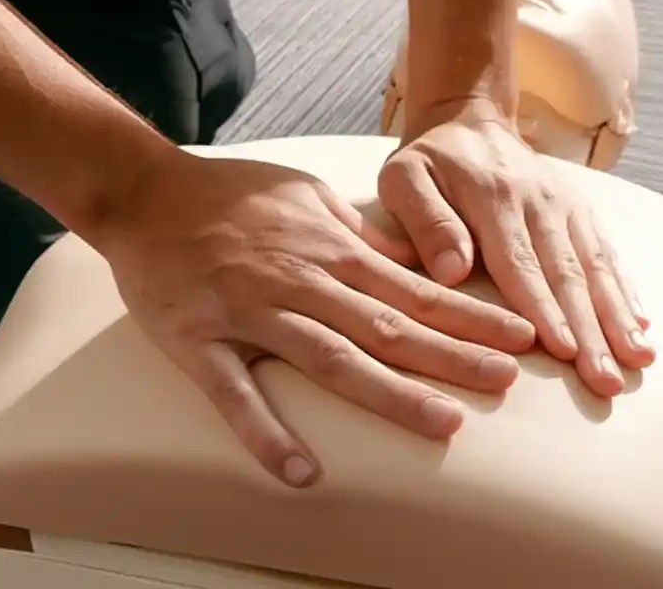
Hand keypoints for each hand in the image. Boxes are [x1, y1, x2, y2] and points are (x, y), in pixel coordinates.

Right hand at [92, 149, 534, 487]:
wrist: (144, 190)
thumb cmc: (230, 193)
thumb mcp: (309, 195)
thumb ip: (360, 230)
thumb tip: (412, 257)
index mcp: (330, 250)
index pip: (414, 288)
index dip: (468, 315)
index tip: (517, 336)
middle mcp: (300, 282)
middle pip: (387, 325)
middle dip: (451, 354)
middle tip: (505, 381)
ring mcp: (250, 313)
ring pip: (330, 358)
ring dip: (389, 393)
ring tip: (442, 423)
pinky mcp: (198, 341)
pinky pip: (235, 393)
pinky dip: (267, 432)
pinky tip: (301, 471)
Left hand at [378, 103, 652, 397]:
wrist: (469, 120)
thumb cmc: (429, 162)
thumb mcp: (404, 178)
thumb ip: (425, 220)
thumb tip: (451, 269)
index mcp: (493, 200)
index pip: (520, 264)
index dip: (543, 309)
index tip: (564, 349)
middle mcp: (539, 203)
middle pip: (568, 275)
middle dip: (592, 331)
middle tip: (608, 380)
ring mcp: (566, 207)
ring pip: (596, 267)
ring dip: (619, 317)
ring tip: (639, 361)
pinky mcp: (581, 211)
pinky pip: (607, 253)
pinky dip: (626, 291)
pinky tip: (643, 325)